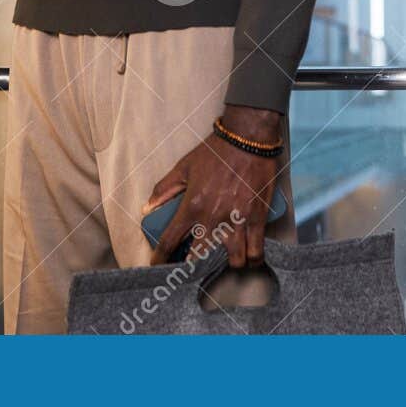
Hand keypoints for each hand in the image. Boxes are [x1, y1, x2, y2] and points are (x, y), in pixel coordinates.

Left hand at [143, 105, 282, 267]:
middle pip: (200, 258)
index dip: (160, 258)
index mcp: (192, 207)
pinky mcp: (257, 219)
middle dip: (194, 267)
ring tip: (226, 259)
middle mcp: (213, 219)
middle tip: (194, 267)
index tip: (157, 265)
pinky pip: (256, 251)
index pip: (170, 241)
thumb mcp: (184, 167)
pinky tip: (250, 258)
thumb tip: (148, 207)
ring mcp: (237, 221)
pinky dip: (253, 259)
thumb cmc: (215, 152)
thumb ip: (164, 189)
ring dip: (228, 263)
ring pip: (232, 261)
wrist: (248, 139)